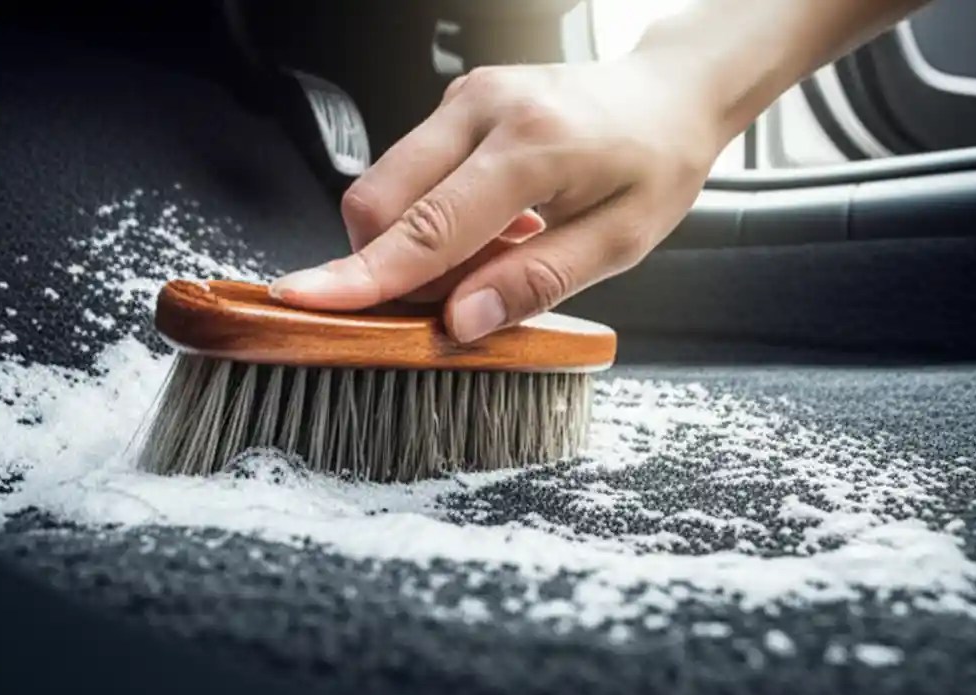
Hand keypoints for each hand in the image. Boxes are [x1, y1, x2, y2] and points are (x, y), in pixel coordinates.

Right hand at [270, 52, 733, 341]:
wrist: (670, 92)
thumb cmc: (656, 162)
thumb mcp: (620, 242)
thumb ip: (537, 281)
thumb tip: (461, 321)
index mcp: (531, 145)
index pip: (427, 226)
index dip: (363, 274)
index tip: (305, 299)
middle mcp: (483, 109)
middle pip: (379, 200)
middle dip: (387, 265)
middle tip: (453, 297)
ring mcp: (464, 99)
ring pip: (387, 186)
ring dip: (413, 243)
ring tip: (490, 254)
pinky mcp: (457, 103)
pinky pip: (410, 171)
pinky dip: (428, 216)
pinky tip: (486, 226)